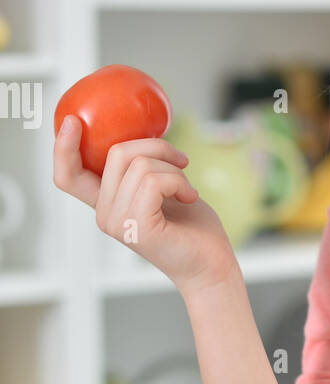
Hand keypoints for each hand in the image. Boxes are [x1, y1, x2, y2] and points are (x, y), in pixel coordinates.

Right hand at [53, 118, 237, 297]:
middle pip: (117, 153)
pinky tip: (190, 197)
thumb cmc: (192, 225)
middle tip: (182, 163)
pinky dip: (179, 182)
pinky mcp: (136, 227)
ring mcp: (117, 223)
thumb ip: (142, 168)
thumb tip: (138, 131)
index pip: (68, 176)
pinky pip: (154, 181)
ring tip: (187, 189)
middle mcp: (104, 214)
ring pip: (140, 165)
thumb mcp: (161, 187)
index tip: (72, 120)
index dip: (63, 148)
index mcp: (105, 203)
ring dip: (174, 169)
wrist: (211, 263)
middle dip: (157, 147)